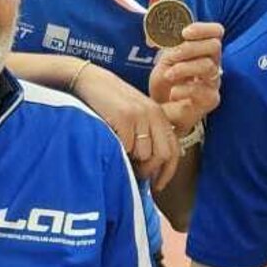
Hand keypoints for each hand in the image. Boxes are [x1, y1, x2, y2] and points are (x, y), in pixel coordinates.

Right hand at [71, 63, 181, 189]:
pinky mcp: (124, 117)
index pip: (174, 150)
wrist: (91, 81)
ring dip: (130, 160)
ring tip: (119, 153)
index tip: (157, 185)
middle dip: (149, 170)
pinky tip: (111, 142)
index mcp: (160, 116)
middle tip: (135, 173)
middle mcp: (154, 115)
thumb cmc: (110, 104)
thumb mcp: (136, 116)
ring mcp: (140, 116)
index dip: (167, 172)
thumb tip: (152, 169)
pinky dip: (118, 151)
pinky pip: (126, 148)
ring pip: (143, 154)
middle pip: (162, 155)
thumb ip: (147, 135)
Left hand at [148, 22, 223, 136]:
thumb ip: (171, 47)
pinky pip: (201, 90)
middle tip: (172, 56)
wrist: (162, 110)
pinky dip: (184, 89)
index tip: (184, 33)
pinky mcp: (210, 100)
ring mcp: (213, 82)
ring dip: (184, 68)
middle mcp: (213, 64)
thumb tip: (169, 32)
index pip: (215, 32)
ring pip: (208, 66)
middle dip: (190, 48)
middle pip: (214, 46)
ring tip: (168, 75)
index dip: (203, 29)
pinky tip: (173, 93)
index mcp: (203, 51)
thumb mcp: (165, 61)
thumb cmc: (166, 84)